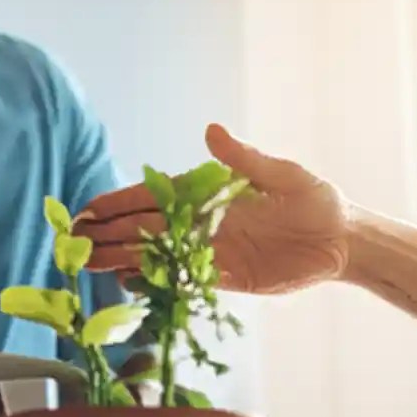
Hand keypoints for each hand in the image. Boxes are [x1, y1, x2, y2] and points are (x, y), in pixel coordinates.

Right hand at [76, 124, 350, 294]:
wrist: (342, 241)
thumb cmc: (316, 200)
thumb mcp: (283, 175)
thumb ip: (245, 159)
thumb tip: (212, 131)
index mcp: (208, 191)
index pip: (152, 196)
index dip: (118, 202)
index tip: (88, 208)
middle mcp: (202, 221)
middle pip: (144, 228)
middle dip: (107, 234)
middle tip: (74, 243)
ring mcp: (210, 251)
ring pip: (155, 255)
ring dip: (122, 259)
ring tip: (88, 266)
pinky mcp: (225, 278)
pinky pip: (182, 281)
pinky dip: (155, 283)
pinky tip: (128, 285)